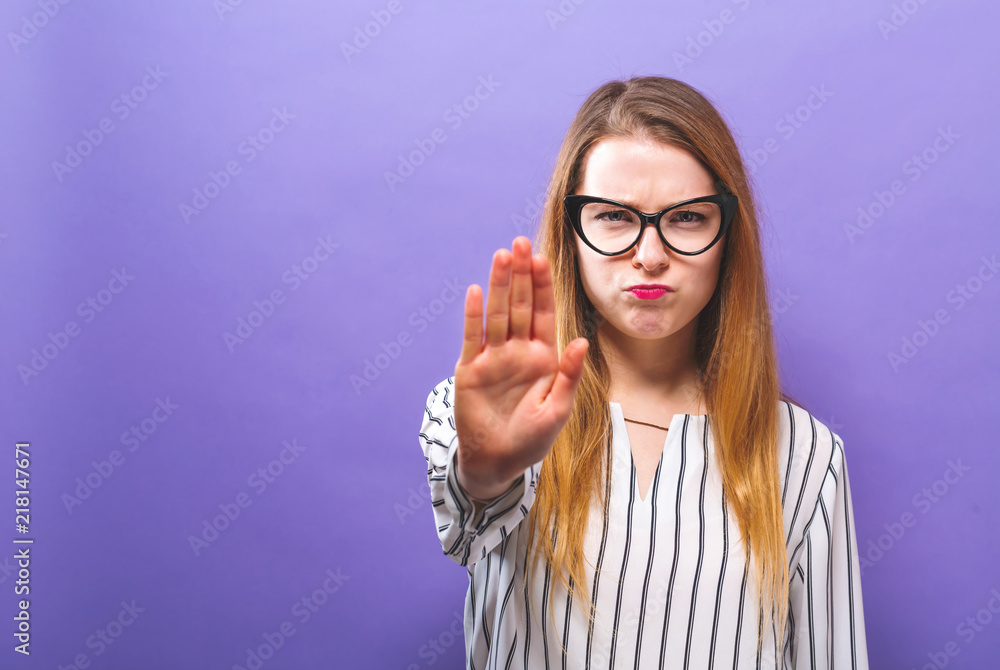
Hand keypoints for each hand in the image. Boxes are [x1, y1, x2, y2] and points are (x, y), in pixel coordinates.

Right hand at [453, 236, 589, 500]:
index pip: (543, 313)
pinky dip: (474, 315)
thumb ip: (568, 375)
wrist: (497, 462)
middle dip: (520, 275)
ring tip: (501, 256)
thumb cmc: (531, 439)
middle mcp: (517, 351)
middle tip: (520, 243)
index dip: (542, 287)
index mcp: (543, 357)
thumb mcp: (557, 410)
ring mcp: (492, 358)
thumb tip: (580, 340)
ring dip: (499, 285)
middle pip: (519, 305)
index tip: (542, 259)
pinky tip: (476, 291)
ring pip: (497, 314)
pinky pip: (473, 337)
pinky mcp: (470, 370)